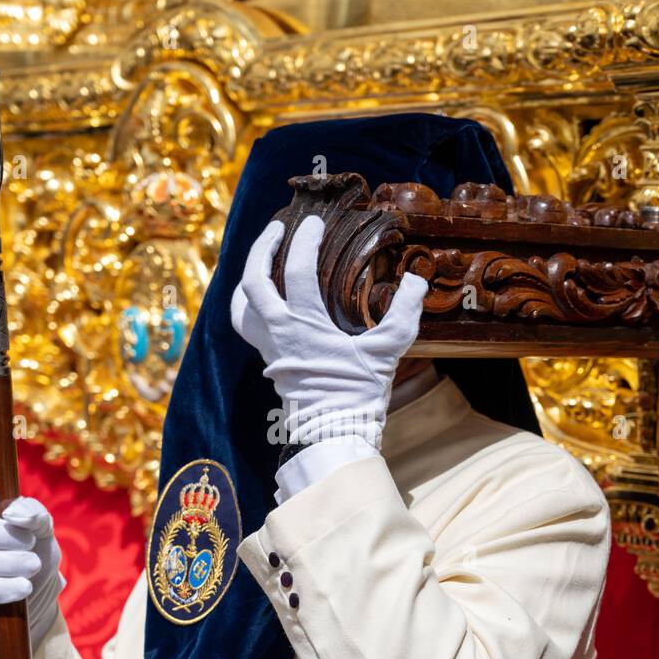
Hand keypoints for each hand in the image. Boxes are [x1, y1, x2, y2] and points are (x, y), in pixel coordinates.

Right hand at [0, 467, 64, 651]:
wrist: (38, 591)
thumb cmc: (36, 550)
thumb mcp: (44, 529)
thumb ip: (35, 514)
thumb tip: (14, 513)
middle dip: (0, 536)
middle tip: (30, 543)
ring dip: (6, 563)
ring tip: (33, 565)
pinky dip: (1, 587)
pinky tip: (23, 587)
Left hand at [232, 215, 427, 450]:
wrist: (333, 435)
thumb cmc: (358, 397)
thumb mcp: (385, 353)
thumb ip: (402, 314)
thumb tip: (416, 279)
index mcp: (303, 327)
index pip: (296, 271)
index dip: (304, 241)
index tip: (315, 222)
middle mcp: (278, 334)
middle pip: (252, 280)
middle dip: (262, 248)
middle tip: (279, 228)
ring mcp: (268, 348)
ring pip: (241, 304)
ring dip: (249, 275)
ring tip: (263, 256)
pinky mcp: (269, 360)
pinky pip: (247, 325)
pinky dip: (248, 305)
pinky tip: (263, 298)